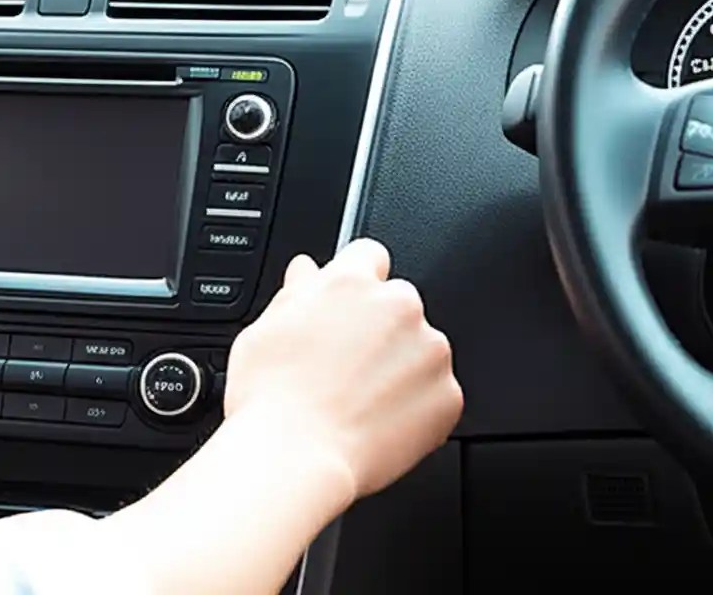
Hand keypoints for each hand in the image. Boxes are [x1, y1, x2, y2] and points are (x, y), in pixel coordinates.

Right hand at [224, 239, 462, 498]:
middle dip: (379, 329)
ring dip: (400, 368)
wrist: (295, 457)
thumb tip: (307, 270)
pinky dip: (416, 408)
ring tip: (358, 402)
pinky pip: (436, 395)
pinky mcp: (448, 396)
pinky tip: (377, 423)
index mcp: (351, 282)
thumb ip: (296, 293)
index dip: (355, 284)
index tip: (346, 310)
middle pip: (397, 304)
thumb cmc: (270, 397)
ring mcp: (429, 351)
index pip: (369, 256)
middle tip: (343, 367)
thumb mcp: (264, 329)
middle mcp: (398, 306)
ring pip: (420, 350)